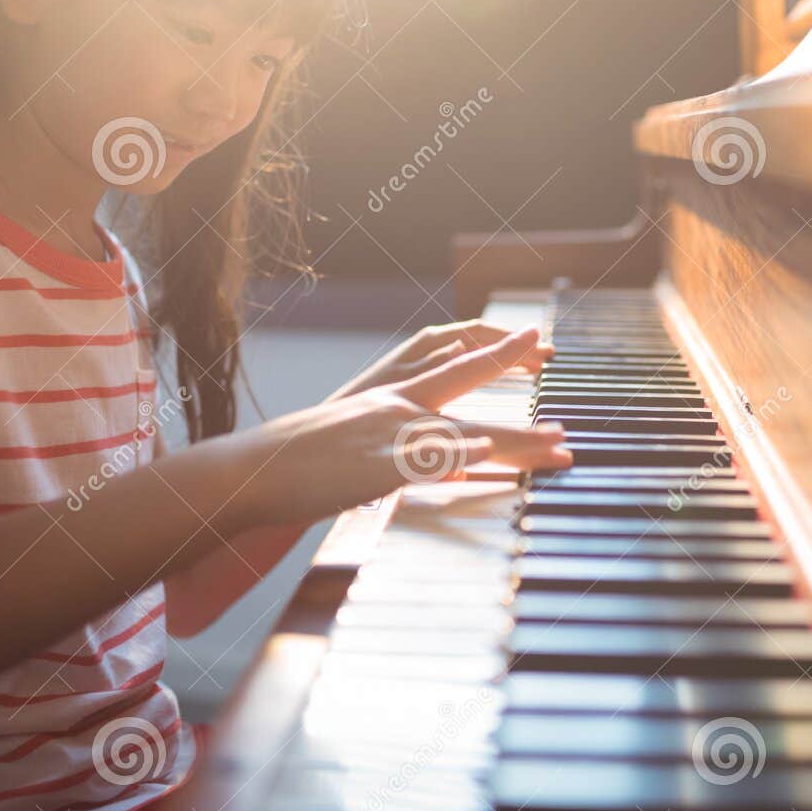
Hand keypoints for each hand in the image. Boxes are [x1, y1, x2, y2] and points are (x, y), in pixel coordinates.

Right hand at [237, 327, 568, 523]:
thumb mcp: (365, 447)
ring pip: (461, 430)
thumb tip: (455, 468)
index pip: (455, 359)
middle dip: (515, 368)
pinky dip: (451, 456)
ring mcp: (386, 435)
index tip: (536, 340)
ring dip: (514, 439)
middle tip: (554, 355)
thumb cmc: (305, 463)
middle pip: (468, 382)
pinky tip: (480, 454)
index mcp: (392, 394)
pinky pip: (420, 460)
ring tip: (559, 443)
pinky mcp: (372, 467)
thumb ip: (413, 452)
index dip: (498, 348)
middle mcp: (395, 405)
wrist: (253, 470)